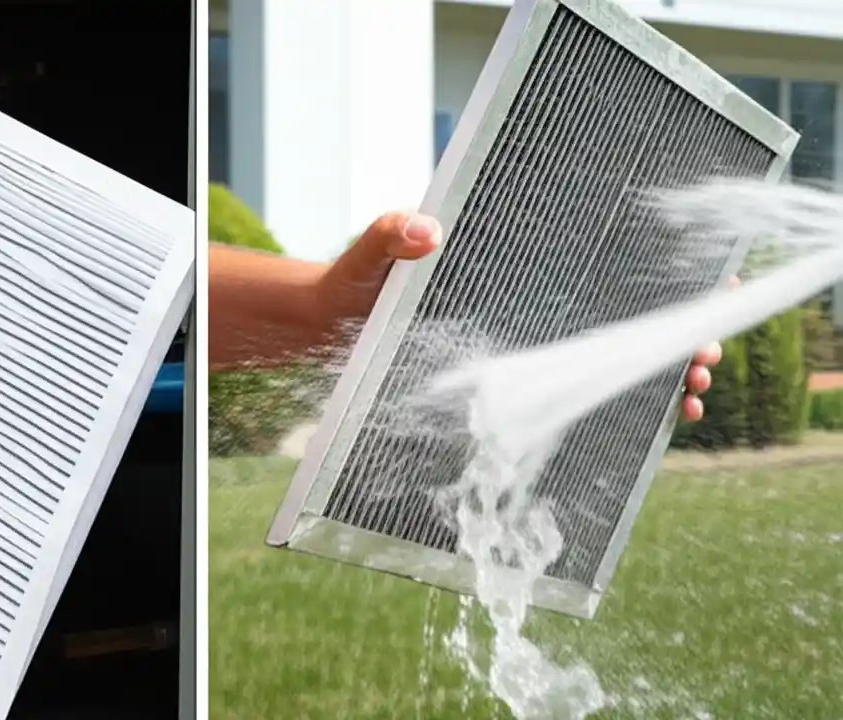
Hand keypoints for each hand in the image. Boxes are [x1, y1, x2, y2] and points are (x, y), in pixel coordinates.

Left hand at [322, 211, 721, 421]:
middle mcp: (528, 297)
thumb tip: (423, 230)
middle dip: (674, 334)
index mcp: (514, 263)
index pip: (603, 261)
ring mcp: (523, 336)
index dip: (663, 275)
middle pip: (620, 313)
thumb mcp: (372, 254)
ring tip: (693, 394)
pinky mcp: (509, 374)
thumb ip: (390, 236)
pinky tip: (659, 420)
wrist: (330, 326)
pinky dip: (621, 402)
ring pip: (609, 355)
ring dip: (658, 373)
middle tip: (704, 357)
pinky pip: (576, 389)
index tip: (711, 288)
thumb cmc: (353, 283)